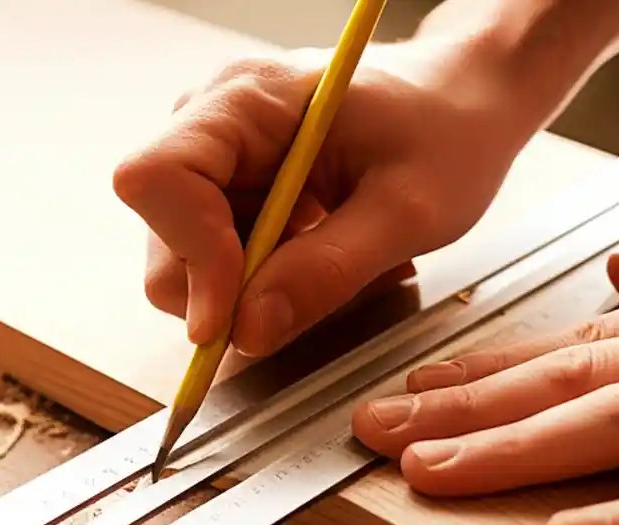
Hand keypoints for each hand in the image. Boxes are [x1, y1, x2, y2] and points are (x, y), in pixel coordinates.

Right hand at [112, 41, 536, 356]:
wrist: (462, 104)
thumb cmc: (449, 132)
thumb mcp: (409, 211)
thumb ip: (328, 271)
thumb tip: (246, 332)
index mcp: (248, 99)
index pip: (156, 179)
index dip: (189, 254)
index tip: (237, 314)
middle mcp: (213, 120)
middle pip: (163, 234)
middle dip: (223, 289)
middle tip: (307, 296)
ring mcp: (217, 156)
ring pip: (183, 258)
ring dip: (249, 288)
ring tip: (329, 264)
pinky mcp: (229, 187)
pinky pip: (215, 258)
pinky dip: (261, 280)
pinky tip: (317, 256)